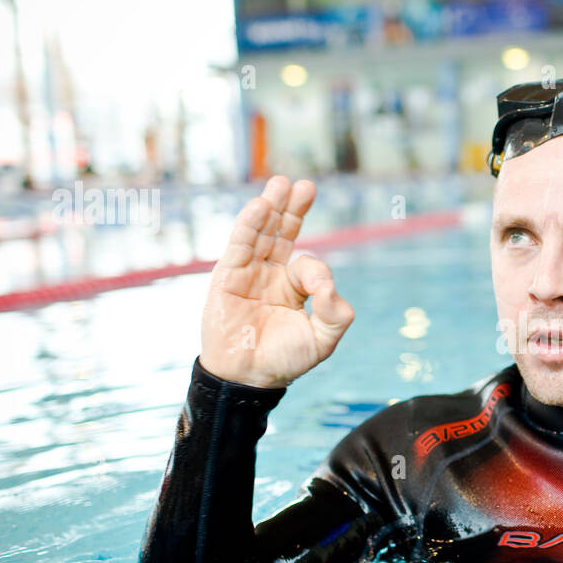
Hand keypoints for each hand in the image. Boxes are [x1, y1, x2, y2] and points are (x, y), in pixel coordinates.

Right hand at [200, 176, 353, 387]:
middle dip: (293, 210)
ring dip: (270, 208)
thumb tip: (330, 286)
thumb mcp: (322, 339)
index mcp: (293, 288)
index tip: (317, 291)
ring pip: (260, 233)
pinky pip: (240, 245)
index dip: (316, 272)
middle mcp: (269, 275)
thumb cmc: (283, 361)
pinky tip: (260, 206)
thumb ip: (335, 312)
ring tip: (281, 184)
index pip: (309, 264)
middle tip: (305, 185)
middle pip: (282, 234)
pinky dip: (249, 226)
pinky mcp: (227, 276)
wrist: (246, 378)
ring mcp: (247, 273)